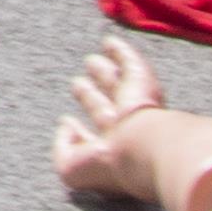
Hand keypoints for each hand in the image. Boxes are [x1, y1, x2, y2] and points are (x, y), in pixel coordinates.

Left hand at [52, 37, 169, 204]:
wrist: (146, 150)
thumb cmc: (111, 164)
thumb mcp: (74, 168)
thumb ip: (64, 149)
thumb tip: (67, 125)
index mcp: (110, 153)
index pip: (93, 142)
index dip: (79, 134)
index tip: (67, 122)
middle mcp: (124, 130)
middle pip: (103, 108)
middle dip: (90, 97)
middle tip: (77, 85)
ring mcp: (136, 107)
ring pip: (116, 86)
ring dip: (104, 73)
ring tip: (91, 61)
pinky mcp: (145, 85)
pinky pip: (133, 65)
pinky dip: (122, 52)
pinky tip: (110, 42)